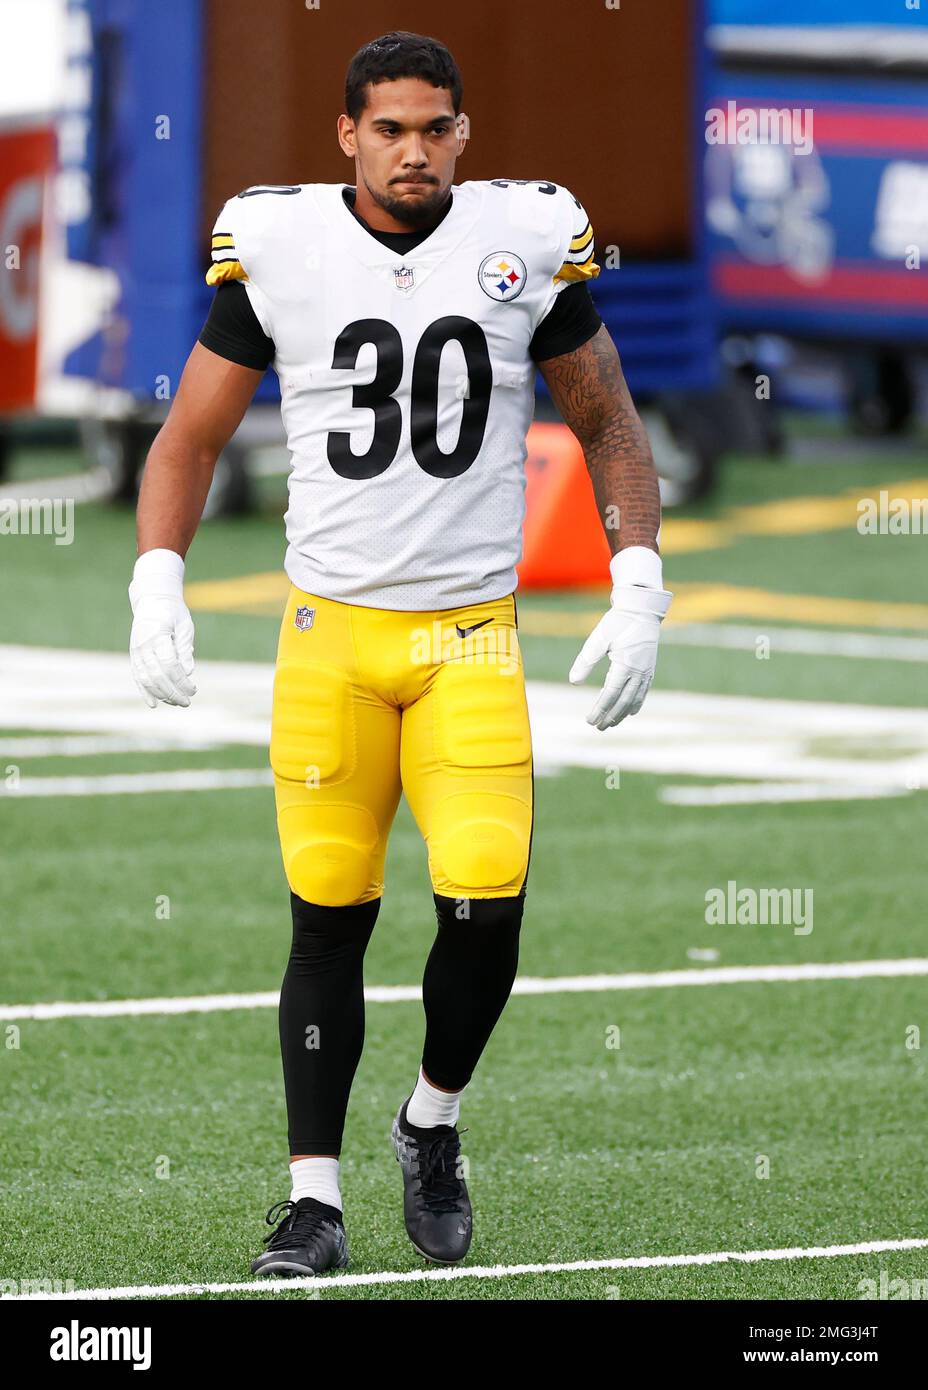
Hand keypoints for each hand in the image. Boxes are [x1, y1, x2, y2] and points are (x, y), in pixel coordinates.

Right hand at [128, 549, 196, 707]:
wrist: (151, 599)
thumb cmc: (173, 611)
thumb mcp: (184, 626)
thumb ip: (184, 648)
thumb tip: (189, 673)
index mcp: (157, 634)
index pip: (169, 665)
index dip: (181, 681)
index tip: (194, 690)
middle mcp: (143, 644)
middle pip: (157, 676)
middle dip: (172, 692)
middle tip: (187, 702)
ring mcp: (136, 650)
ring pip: (146, 679)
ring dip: (161, 695)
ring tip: (177, 703)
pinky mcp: (134, 655)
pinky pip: (137, 676)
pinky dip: (144, 691)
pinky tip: (153, 704)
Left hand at [569, 549, 671, 729]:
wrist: (642, 610)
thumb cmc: (618, 622)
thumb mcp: (598, 638)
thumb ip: (586, 660)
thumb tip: (574, 681)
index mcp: (625, 665)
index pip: (610, 694)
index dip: (600, 709)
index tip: (590, 720)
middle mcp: (638, 672)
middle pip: (623, 702)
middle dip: (610, 716)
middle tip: (597, 727)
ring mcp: (646, 672)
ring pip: (634, 699)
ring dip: (622, 713)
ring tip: (611, 724)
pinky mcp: (649, 669)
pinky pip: (643, 692)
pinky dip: (636, 703)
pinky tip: (631, 712)